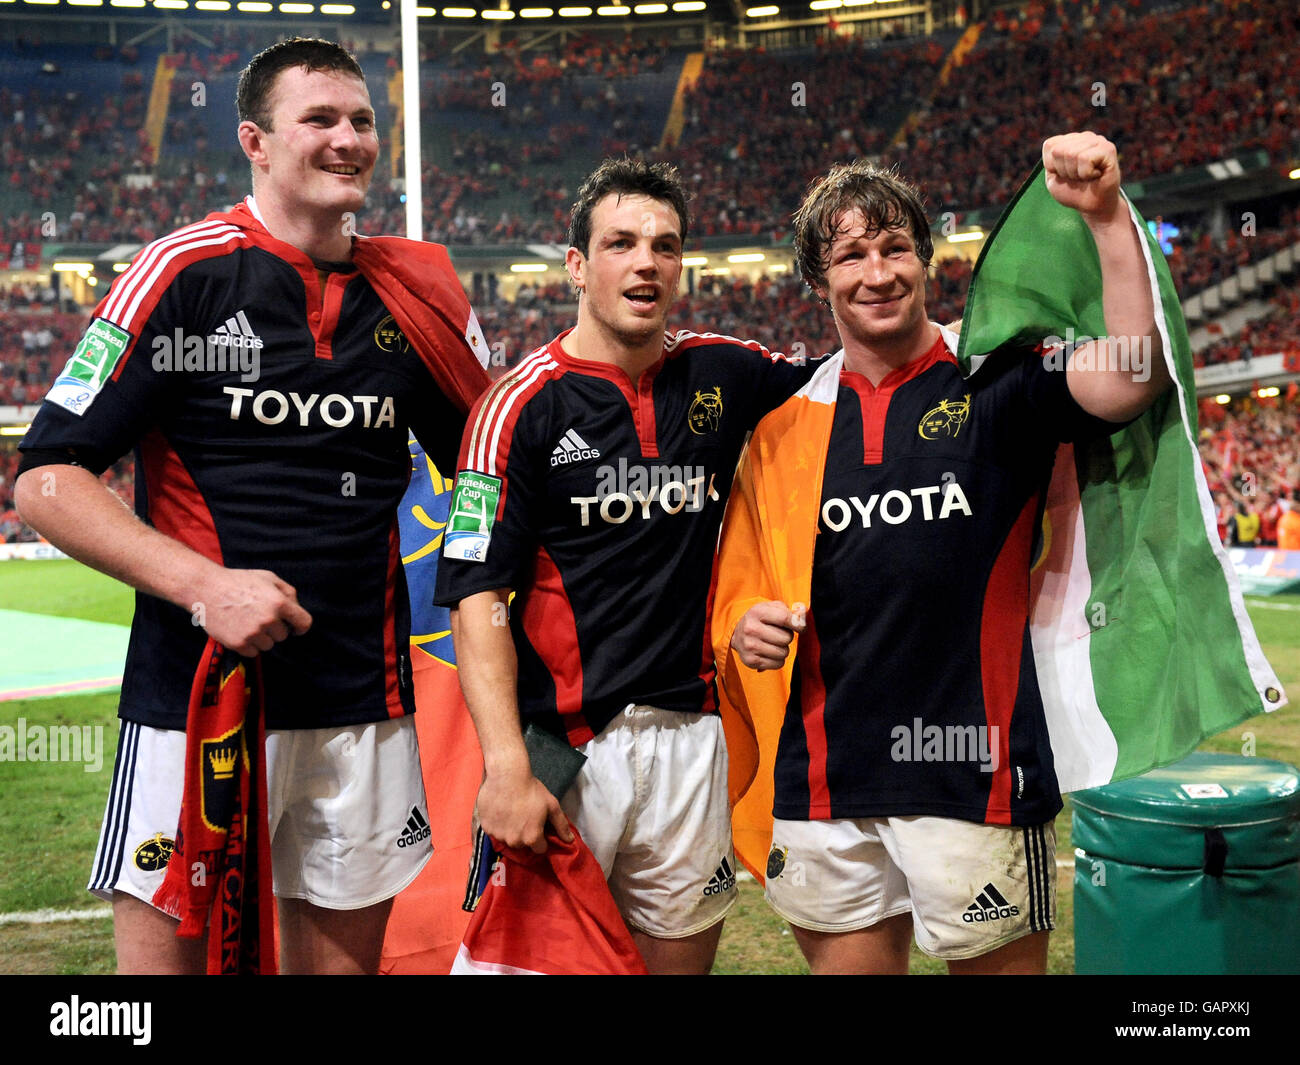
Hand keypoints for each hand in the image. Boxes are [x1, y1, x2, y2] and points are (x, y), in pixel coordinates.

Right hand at [194, 567, 311, 656]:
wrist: (206, 588)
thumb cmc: (238, 581)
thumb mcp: (268, 578)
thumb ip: (288, 593)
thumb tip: (297, 610)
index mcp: (279, 603)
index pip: (304, 623)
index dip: (300, 627)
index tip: (295, 628)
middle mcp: (269, 620)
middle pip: (283, 636)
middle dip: (275, 628)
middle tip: (258, 616)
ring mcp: (253, 633)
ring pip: (268, 645)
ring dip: (262, 638)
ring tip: (247, 622)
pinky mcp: (238, 644)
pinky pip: (253, 653)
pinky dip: (248, 645)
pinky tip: (239, 630)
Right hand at [476, 763, 572, 853]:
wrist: (507, 775)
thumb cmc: (531, 790)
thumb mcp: (552, 805)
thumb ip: (561, 826)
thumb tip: (570, 841)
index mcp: (532, 838)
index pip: (540, 849)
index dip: (541, 838)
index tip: (538, 826)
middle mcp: (514, 841)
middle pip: (522, 845)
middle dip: (525, 834)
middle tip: (525, 816)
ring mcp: (498, 835)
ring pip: (507, 839)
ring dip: (510, 830)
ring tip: (512, 812)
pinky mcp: (486, 827)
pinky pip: (494, 831)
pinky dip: (497, 824)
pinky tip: (501, 810)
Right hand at [730, 600, 805, 670]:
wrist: (737, 634)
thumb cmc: (760, 620)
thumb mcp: (771, 608)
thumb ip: (789, 610)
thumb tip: (803, 615)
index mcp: (757, 612)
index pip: (785, 618)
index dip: (798, 624)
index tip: (801, 628)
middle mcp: (751, 629)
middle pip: (786, 638)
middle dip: (787, 637)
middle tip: (779, 635)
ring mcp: (749, 646)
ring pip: (783, 652)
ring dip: (783, 649)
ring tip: (773, 644)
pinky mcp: (750, 661)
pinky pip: (778, 664)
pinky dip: (778, 660)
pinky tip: (769, 653)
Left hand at [1042, 132, 1121, 222]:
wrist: (1093, 206)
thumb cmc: (1073, 192)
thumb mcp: (1053, 177)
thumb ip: (1050, 158)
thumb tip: (1058, 148)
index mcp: (1070, 140)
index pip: (1050, 145)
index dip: (1052, 166)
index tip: (1065, 174)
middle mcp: (1085, 137)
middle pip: (1058, 150)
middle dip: (1064, 171)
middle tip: (1077, 177)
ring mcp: (1097, 141)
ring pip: (1070, 153)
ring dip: (1075, 173)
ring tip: (1086, 177)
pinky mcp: (1108, 149)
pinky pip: (1085, 158)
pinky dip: (1085, 173)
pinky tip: (1096, 175)